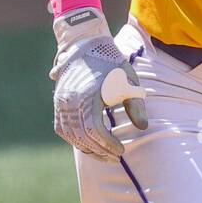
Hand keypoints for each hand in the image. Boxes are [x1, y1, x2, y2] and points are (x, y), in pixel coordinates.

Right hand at [50, 7, 148, 160]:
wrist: (84, 44)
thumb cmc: (110, 62)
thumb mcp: (128, 79)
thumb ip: (135, 104)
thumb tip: (143, 127)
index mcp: (87, 96)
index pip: (95, 130)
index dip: (107, 144)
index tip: (121, 151)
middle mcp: (70, 102)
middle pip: (82, 137)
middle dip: (99, 151)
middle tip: (115, 157)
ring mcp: (61, 103)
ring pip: (71, 135)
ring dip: (87, 148)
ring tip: (103, 154)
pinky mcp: (58, 103)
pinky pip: (62, 128)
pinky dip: (75, 139)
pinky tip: (88, 143)